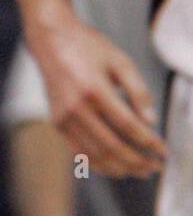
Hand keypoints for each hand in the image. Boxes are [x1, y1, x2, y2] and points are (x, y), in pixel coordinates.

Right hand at [30, 13, 164, 176]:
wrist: (52, 43)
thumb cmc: (88, 48)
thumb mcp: (120, 60)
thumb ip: (137, 90)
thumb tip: (150, 121)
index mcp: (94, 90)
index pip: (127, 124)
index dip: (147, 141)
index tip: (162, 151)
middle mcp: (77, 109)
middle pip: (110, 146)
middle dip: (135, 161)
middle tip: (154, 168)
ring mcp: (64, 120)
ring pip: (94, 155)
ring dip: (119, 167)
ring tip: (138, 172)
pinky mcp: (58, 125)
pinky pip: (80, 152)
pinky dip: (99, 164)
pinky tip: (115, 168)